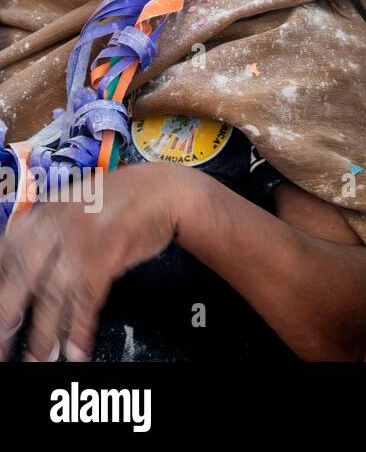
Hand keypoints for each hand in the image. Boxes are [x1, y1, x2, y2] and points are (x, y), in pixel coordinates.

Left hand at [0, 163, 189, 361]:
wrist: (165, 191)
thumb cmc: (123, 199)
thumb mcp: (74, 204)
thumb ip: (48, 230)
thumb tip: (23, 265)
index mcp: (44, 213)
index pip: (6, 251)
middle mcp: (56, 226)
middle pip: (20, 276)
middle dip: (8, 314)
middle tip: (2, 342)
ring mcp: (80, 242)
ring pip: (52, 295)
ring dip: (44, 333)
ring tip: (40, 358)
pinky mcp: (106, 257)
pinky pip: (86, 300)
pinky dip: (80, 329)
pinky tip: (76, 348)